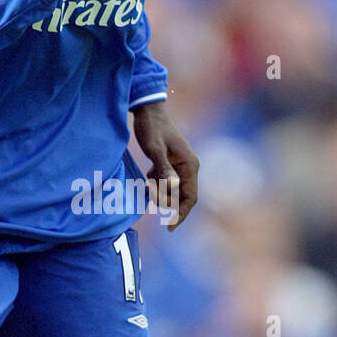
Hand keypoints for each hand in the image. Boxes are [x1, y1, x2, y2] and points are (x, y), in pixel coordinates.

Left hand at [132, 101, 198, 230]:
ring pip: (172, 190)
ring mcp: (179, 165)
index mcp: (189, 165)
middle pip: (182, 196)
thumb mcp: (155, 149)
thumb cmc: (151, 128)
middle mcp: (188, 166)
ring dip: (160, 193)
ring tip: (146, 183)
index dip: (181, 214)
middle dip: (167, 202)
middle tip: (149, 196)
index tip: (169, 227)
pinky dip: (156, 185)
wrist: (148, 109)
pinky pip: (166, 182)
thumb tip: (173, 187)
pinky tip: (146, 178)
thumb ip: (163, 169)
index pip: (190, 197)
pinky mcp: (170, 162)